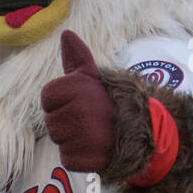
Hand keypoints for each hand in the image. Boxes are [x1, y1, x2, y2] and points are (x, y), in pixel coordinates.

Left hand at [40, 30, 116, 173]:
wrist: (145, 131)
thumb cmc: (111, 102)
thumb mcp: (94, 78)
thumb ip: (77, 58)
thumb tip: (66, 33)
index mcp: (77, 88)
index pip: (47, 97)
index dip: (59, 101)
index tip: (78, 102)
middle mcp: (80, 111)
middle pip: (50, 121)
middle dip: (65, 122)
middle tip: (89, 119)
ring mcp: (85, 136)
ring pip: (58, 140)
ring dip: (72, 139)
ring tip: (93, 133)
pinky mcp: (88, 159)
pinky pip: (68, 159)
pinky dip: (80, 157)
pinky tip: (96, 148)